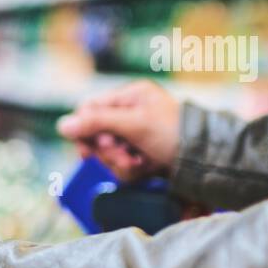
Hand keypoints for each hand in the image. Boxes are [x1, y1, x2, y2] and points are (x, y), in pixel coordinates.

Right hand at [56, 79, 180, 180]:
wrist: (205, 160)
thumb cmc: (173, 134)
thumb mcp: (133, 124)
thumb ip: (97, 123)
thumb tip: (61, 125)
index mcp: (130, 96)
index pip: (90, 110)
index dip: (84, 130)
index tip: (88, 149)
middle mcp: (130, 114)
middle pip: (96, 134)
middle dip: (108, 150)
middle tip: (122, 155)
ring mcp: (135, 136)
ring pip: (108, 153)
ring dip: (120, 162)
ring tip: (139, 163)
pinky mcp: (140, 155)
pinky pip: (121, 164)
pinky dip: (131, 170)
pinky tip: (146, 168)